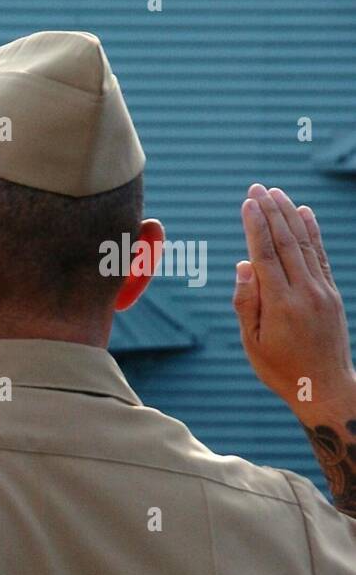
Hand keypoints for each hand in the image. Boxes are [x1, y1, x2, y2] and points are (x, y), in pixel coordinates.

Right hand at [233, 183, 354, 410]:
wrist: (325, 386)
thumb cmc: (280, 368)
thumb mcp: (252, 342)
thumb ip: (246, 302)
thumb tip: (243, 265)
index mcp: (280, 305)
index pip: (265, 255)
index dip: (256, 227)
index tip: (248, 203)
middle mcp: (305, 292)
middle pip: (285, 243)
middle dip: (271, 212)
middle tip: (258, 188)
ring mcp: (322, 290)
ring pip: (304, 244)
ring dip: (290, 215)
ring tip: (278, 193)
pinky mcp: (331, 293)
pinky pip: (320, 255)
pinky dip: (312, 232)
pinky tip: (304, 214)